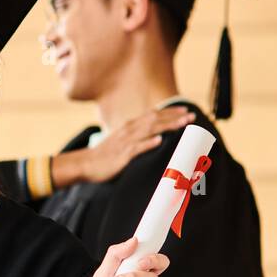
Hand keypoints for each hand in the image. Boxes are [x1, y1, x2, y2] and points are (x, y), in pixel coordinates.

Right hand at [51, 106, 195, 188]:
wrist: (85, 163)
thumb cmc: (105, 155)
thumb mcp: (122, 142)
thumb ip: (137, 139)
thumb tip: (154, 138)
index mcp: (130, 127)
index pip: (153, 115)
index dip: (170, 113)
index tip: (186, 112)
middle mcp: (130, 130)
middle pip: (155, 120)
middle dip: (174, 117)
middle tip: (192, 116)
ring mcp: (126, 142)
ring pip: (150, 130)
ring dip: (167, 126)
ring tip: (182, 124)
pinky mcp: (122, 155)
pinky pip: (137, 148)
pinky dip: (148, 143)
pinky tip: (159, 141)